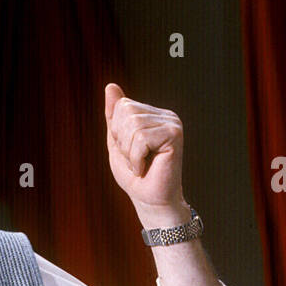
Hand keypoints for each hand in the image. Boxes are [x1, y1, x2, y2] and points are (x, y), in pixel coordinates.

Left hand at [104, 83, 187, 220]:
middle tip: (136, 159)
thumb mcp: (117, 141)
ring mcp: (173, 123)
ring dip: (130, 152)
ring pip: (133, 126)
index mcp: (153, 114)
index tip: (129, 151)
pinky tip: (146, 168)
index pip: (122, 106)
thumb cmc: (135, 175)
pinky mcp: (175, 134)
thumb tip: (111, 86)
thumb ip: (114, 115)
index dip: (117, 132)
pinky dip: (136, 158)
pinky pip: (141, 139)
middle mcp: (166, 115)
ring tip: (141, 164)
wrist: (150, 200)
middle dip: (123, 141)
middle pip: (126, 113)